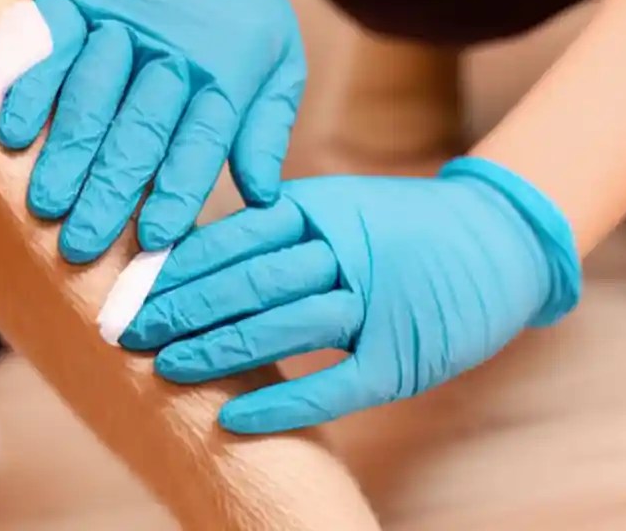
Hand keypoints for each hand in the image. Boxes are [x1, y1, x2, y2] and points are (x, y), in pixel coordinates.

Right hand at [0, 0, 305, 263]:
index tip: (152, 240)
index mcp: (226, 67)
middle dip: (109, 189)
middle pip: (138, 126)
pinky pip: (46, 41)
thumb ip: (264, 127)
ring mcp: (118, 15)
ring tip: (43, 203)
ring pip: (90, 91)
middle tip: (81, 244)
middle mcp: (172, 43)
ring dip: (65, 151)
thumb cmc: (241, 6)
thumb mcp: (279, 59)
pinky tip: (8, 130)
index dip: (176, 190)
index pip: (199, 140)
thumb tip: (265, 197)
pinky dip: (27, 85)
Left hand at [118, 157, 580, 433]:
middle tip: (124, 329)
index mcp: (320, 208)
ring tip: (164, 369)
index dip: (177, 264)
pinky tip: (235, 419)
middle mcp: (343, 250)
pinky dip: (283, 403)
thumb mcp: (338, 207)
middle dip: (181, 306)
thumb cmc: (402, 227)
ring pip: (283, 326)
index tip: (126, 284)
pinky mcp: (399, 358)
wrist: (502, 239)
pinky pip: (333, 385)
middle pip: (247, 279)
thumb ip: (275, 227)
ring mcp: (374, 305)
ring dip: (218, 349)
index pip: (232, 235)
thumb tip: (189, 254)